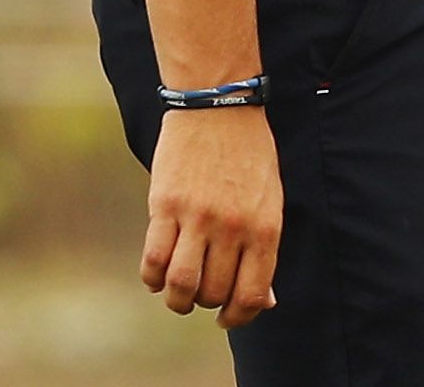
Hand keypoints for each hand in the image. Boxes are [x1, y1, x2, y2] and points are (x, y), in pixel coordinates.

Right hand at [142, 104, 282, 326]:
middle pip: (213, 293)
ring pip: (181, 285)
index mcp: (265, 227)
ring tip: (179, 294)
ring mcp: (197, 216)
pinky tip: (158, 275)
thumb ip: (264, 250)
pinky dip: (153, 278)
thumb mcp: (270, 200)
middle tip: (202, 293)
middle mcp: (232, 226)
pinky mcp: (165, 206)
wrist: (219, 105)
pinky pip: (153, 260)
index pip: (251, 295)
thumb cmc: (249, 156)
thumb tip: (265, 301)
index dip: (238, 317)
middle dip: (207, 303)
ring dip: (177, 300)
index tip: (226, 318)